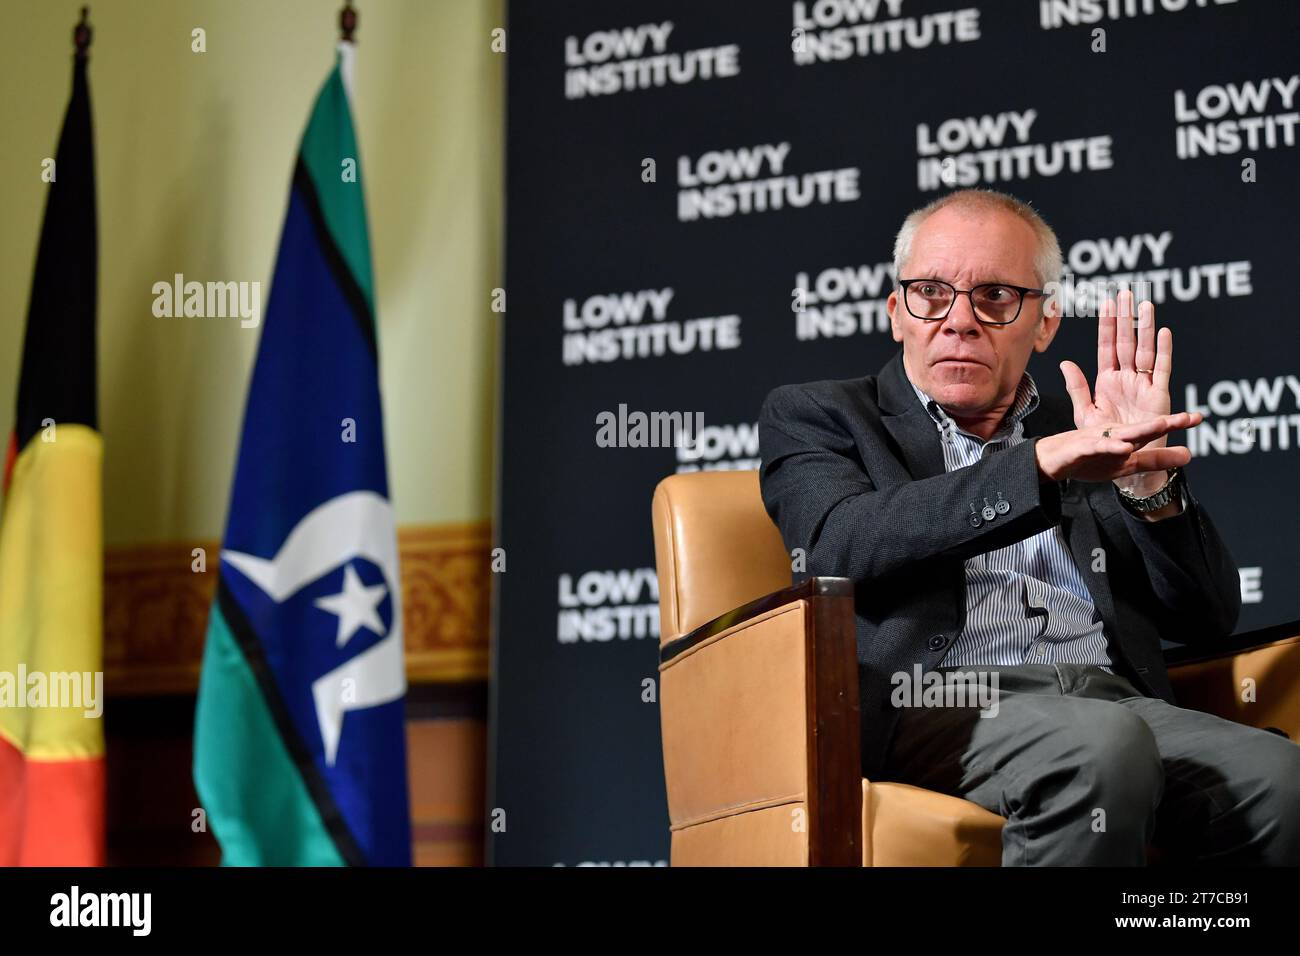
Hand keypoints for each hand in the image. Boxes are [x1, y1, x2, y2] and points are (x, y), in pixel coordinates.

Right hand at [1034, 412, 1200, 482]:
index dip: (1176, 423)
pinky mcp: (1082, 447)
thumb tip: (1188, 456)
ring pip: (1123, 434)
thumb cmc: (1089, 459)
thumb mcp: (1127, 464)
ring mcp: (1098, 439)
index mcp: (1126, 437)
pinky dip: (1109, 446)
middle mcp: (1115, 435)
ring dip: (1142, 430)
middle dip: (1165, 424)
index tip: (1198, 418)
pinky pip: (1097, 446)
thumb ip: (1155, 460)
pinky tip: (1123, 447)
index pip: (1154, 430)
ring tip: (1161, 425)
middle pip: (1144, 429)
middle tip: (1187, 418)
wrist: (1054, 460)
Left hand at [1057, 290, 1188, 493]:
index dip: (1107, 325)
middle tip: (1126, 293)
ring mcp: (1143, 384)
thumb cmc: (1105, 440)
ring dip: (1145, 327)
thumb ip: (1077, 387)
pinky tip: (1163, 332)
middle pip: (1126, 341)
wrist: (1124, 462)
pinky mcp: (1158, 395)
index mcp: (1108, 380)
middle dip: (1126, 318)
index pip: (1107, 347)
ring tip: (1144, 304)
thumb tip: (1065, 362)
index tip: (1106, 303)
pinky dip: (1163, 351)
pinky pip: (1161, 369)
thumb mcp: (1085, 413)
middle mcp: (1126, 378)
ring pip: (1144, 350)